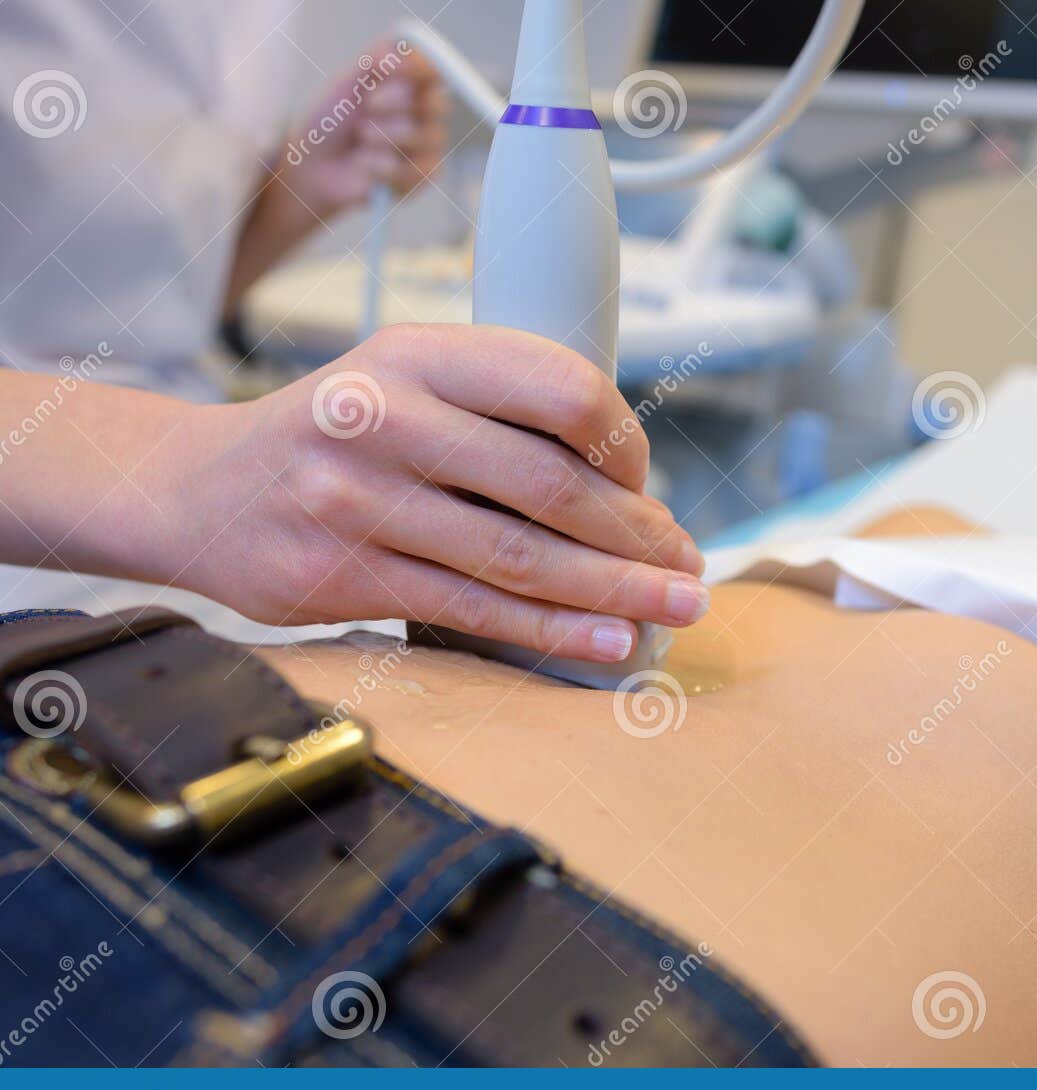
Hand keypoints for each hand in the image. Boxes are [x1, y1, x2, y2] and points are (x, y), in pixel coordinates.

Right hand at [165, 325, 708, 662]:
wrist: (199, 490)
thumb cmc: (336, 437)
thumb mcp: (406, 382)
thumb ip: (501, 413)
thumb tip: (630, 491)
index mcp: (418, 353)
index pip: (560, 388)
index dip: (625, 443)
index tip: (649, 485)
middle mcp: (384, 417)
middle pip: (550, 485)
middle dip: (637, 536)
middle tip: (687, 567)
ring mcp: (358, 500)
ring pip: (519, 557)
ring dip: (614, 591)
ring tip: (674, 608)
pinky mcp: (343, 577)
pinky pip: (474, 609)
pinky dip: (553, 630)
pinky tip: (608, 641)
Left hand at [278, 39, 448, 218]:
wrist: (312, 163)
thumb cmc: (328, 120)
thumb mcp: (344, 83)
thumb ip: (372, 62)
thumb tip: (395, 48)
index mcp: (408, 83)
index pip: (432, 70)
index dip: (415, 68)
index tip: (382, 68)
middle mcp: (424, 112)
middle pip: (436, 103)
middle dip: (395, 103)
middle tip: (368, 105)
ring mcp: (426, 145)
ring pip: (427, 137)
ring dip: (385, 136)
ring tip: (360, 138)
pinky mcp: (422, 176)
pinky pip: (420, 170)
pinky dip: (385, 167)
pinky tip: (365, 164)